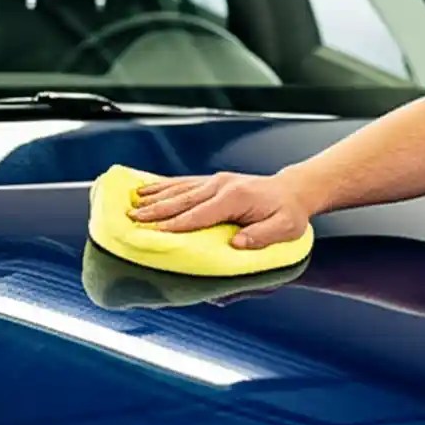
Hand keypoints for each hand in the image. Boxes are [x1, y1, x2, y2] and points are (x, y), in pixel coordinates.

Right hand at [127, 170, 311, 248]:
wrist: (293, 190)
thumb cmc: (289, 213)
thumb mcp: (285, 228)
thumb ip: (262, 236)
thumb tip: (237, 243)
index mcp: (236, 198)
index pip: (200, 214)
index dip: (177, 223)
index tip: (154, 230)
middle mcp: (222, 185)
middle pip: (183, 200)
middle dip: (156, 210)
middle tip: (131, 218)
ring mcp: (216, 181)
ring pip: (179, 189)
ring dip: (154, 197)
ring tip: (131, 205)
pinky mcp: (213, 180)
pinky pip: (184, 183)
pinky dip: (163, 186)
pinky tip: (146, 190)